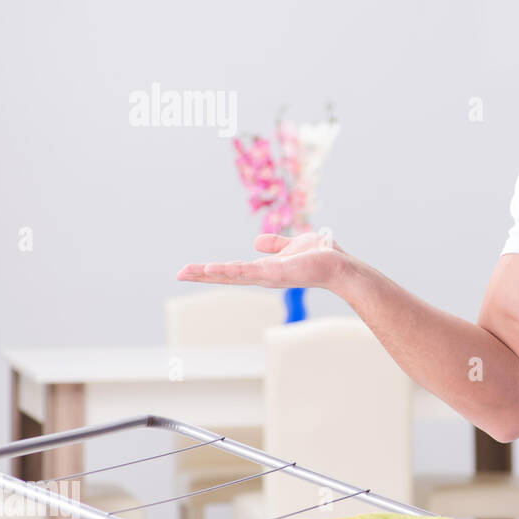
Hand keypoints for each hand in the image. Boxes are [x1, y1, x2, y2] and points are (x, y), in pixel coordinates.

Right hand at [176, 230, 349, 289]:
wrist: (339, 265)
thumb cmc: (321, 256)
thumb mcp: (293, 245)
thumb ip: (275, 245)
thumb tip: (256, 241)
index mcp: (265, 269)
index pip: (233, 270)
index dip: (213, 271)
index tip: (192, 270)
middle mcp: (263, 276)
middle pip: (226, 276)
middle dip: (202, 276)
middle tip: (179, 274)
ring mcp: (267, 276)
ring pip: (231, 275)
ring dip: (209, 274)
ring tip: (187, 272)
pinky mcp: (274, 273)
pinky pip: (246, 271)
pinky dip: (227, 271)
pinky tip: (210, 270)